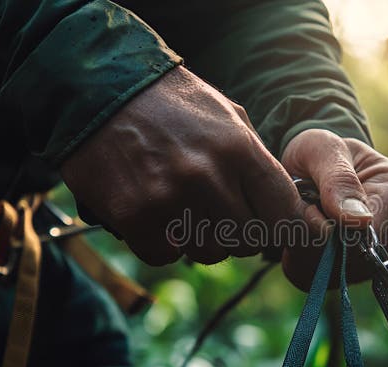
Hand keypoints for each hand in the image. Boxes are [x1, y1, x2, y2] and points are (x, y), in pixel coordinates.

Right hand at [60, 66, 304, 265]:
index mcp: (240, 149)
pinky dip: (161, 242)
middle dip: (237, 233)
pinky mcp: (134, 216)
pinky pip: (165, 256)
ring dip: (199, 240)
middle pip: (248, 242)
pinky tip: (154, 215)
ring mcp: (170, 198)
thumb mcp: (228, 116)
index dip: (278, 225)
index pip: (285, 215)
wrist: (102, 89)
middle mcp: (209, 176)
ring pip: (209, 254)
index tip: (266, 223)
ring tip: (183, 208)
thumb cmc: (172, 104)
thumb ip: (257, 159)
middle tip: (217, 213)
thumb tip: (284, 204)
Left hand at [280, 129, 387, 289]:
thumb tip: (359, 222)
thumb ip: (338, 180)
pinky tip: (300, 238)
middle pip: (359, 256)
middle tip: (299, 211)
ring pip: (341, 272)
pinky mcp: (359, 270)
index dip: (331, 228)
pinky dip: (305, 263)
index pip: (372, 230)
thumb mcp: (321, 150)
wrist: (307, 168)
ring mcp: (382, 252)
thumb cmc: (318, 152)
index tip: (305, 208)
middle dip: (318, 240)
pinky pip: (328, 279)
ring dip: (308, 252)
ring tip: (302, 221)